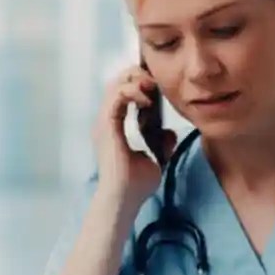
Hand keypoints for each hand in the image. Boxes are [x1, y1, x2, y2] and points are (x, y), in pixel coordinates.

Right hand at [92, 67, 175, 209]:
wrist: (125, 199)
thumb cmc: (136, 186)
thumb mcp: (156, 160)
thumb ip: (162, 145)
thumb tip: (170, 133)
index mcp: (113, 126)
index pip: (121, 92)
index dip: (139, 83)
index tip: (158, 87)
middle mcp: (106, 121)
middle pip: (116, 82)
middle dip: (137, 75)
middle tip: (156, 82)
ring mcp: (104, 122)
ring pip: (115, 84)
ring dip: (136, 79)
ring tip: (152, 86)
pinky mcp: (107, 125)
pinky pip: (117, 95)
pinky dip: (133, 91)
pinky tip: (148, 100)